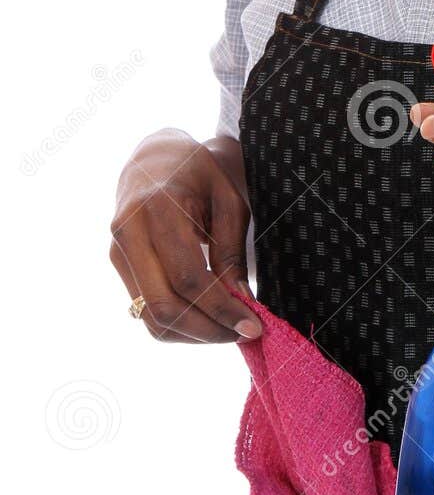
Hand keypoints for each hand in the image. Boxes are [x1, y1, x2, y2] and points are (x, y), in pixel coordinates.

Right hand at [109, 129, 261, 341]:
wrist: (154, 159)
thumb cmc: (199, 174)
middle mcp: (128, 233)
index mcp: (158, 208)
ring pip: (152, 318)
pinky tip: (207, 319)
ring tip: (229, 328)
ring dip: (193, 334)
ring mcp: (118, 252)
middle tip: (244, 333)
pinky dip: (179, 325)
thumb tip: (241, 301)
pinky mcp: (119, 266)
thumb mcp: (228, 199)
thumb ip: (231, 250)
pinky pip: (146, 311)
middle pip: (165, 306)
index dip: (221, 309)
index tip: (254, 326)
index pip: (188, 277)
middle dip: (208, 330)